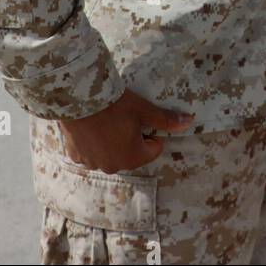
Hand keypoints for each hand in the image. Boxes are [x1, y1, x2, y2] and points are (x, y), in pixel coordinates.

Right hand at [58, 90, 193, 174]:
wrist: (80, 98)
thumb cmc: (116, 104)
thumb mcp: (144, 110)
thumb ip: (166, 120)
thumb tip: (189, 122)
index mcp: (131, 158)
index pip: (153, 150)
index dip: (151, 133)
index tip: (140, 119)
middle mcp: (111, 167)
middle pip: (131, 154)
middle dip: (131, 140)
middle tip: (124, 119)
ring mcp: (92, 163)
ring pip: (110, 154)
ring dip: (112, 143)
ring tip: (107, 122)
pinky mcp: (76, 156)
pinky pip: (91, 153)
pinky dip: (94, 144)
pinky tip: (92, 127)